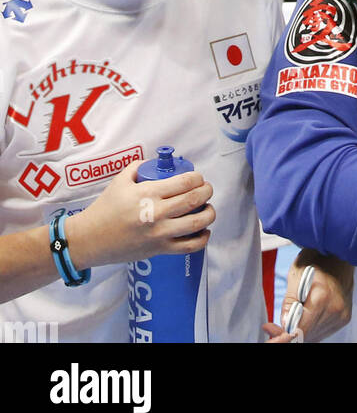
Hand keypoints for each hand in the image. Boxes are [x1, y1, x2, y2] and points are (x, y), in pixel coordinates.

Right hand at [66, 162, 213, 268]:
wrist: (91, 239)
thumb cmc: (105, 208)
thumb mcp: (121, 180)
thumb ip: (139, 167)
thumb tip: (156, 162)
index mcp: (148, 193)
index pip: (185, 182)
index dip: (198, 178)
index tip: (198, 177)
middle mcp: (157, 213)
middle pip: (194, 200)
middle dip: (207, 191)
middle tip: (206, 189)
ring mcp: (160, 234)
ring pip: (197, 223)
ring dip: (209, 213)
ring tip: (208, 208)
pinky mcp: (159, 250)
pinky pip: (189, 247)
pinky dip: (202, 239)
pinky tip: (203, 231)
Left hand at [263, 252, 353, 343]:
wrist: (340, 252)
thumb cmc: (317, 258)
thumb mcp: (296, 274)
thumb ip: (289, 301)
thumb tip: (284, 325)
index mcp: (322, 297)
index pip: (300, 330)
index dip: (283, 334)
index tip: (270, 329)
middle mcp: (335, 309)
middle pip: (307, 335)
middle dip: (290, 332)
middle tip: (277, 324)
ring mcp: (342, 315)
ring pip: (315, 336)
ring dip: (302, 331)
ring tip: (294, 316)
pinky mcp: (345, 317)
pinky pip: (323, 332)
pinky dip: (312, 328)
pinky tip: (307, 315)